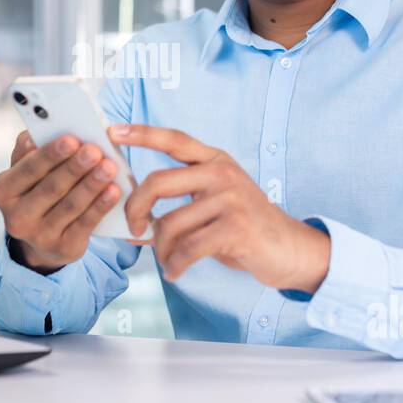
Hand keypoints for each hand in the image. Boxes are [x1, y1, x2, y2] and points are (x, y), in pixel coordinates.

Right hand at [0, 131, 120, 271]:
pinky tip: (114, 191)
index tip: (71, 139)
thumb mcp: (27, 171)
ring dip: (92, 185)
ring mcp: (39, 235)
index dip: (50, 154)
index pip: (27, 169)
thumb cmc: (38, 190)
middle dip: (74, 168)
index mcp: (4, 190)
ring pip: (70, 206)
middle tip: (95, 150)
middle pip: (50, 188)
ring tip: (109, 167)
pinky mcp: (63, 248)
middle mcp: (16, 216)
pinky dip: (100, 206)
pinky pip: (85, 224)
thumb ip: (30, 150)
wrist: (43, 236)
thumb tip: (34, 134)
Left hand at [109, 124, 329, 291]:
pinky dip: (175, 264)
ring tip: (167, 260)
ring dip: (161, 248)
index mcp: (215, 160)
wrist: (288, 249)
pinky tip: (175, 271)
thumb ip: (180, 204)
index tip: (114, 131)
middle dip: (135, 208)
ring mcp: (230, 198)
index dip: (143, 134)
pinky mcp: (236, 227)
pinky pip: (188, 248)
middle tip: (134, 229)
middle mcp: (221, 172)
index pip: (174, 139)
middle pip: (157, 182)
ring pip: (170, 223)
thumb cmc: (243, 228)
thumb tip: (134, 227)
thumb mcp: (214, 204)